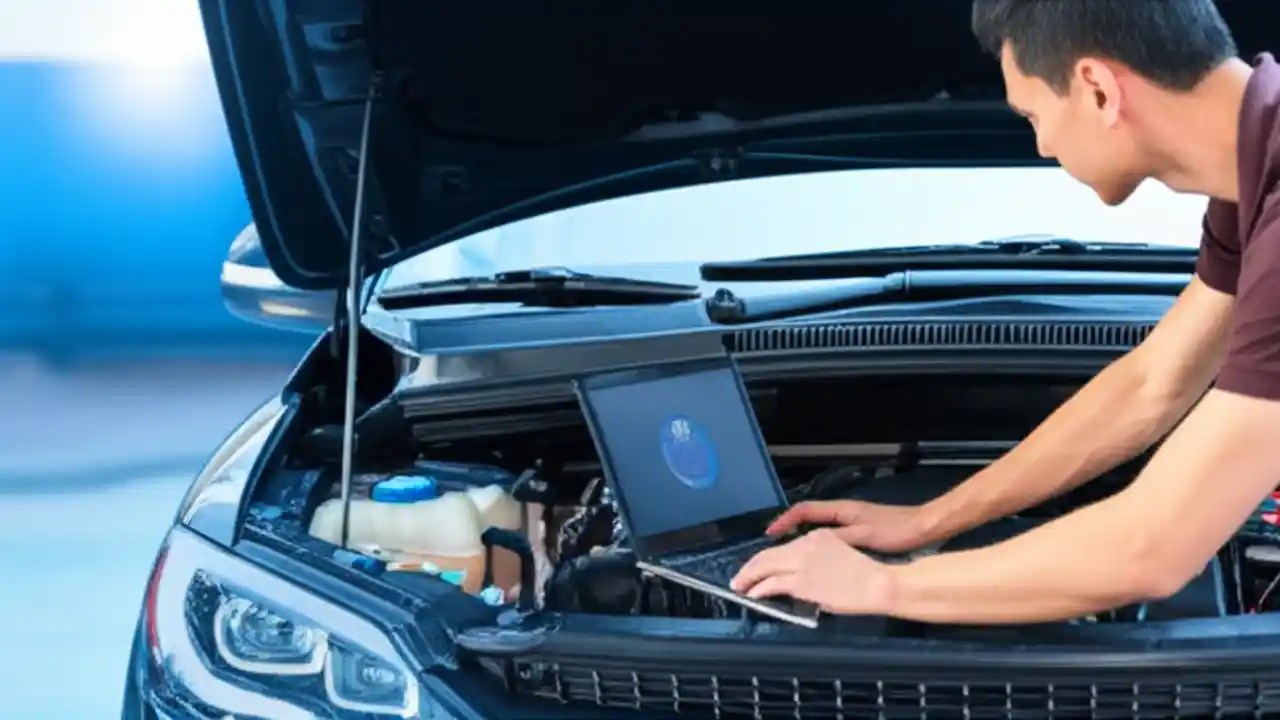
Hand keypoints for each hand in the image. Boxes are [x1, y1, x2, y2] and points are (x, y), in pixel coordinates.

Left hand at [730, 529, 895, 614]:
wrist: (878, 583)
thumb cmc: (867, 576)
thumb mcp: (838, 555)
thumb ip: (816, 563)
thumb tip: (801, 580)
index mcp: (816, 536)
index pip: (783, 547)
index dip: (766, 558)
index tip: (758, 567)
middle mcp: (805, 544)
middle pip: (767, 554)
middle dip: (750, 567)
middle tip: (739, 578)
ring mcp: (801, 562)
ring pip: (765, 567)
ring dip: (749, 578)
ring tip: (740, 586)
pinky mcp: (801, 581)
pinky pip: (772, 584)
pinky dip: (758, 589)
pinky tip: (753, 594)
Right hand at [766, 500, 930, 553]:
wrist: (922, 528)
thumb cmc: (895, 530)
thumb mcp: (864, 536)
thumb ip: (838, 539)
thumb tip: (810, 545)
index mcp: (840, 509)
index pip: (804, 510)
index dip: (785, 520)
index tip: (770, 533)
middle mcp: (842, 512)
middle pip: (806, 517)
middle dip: (787, 529)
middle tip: (774, 547)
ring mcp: (850, 520)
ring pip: (817, 527)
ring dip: (801, 537)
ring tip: (788, 554)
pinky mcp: (857, 530)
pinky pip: (828, 535)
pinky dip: (816, 544)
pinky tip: (815, 558)